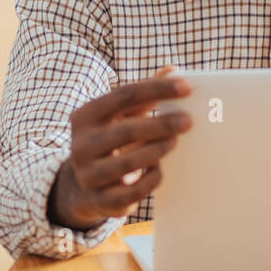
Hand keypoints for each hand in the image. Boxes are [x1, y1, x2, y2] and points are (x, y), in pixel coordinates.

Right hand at [49, 65, 192, 230]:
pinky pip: (132, 192)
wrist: (83, 185)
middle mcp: (81, 145)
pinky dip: (151, 179)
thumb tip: (173, 69)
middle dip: (160, 125)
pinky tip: (160, 170)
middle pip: (126, 131)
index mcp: (85, 116)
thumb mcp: (119, 115)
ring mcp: (88, 175)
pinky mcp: (100, 201)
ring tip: (175, 141)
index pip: (124, 95)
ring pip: (128, 163)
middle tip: (188, 121)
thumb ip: (144, 93)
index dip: (156, 89)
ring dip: (157, 151)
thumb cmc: (111, 139)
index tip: (186, 87)